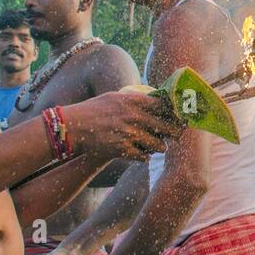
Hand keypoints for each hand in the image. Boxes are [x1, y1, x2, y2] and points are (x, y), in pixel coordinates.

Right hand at [63, 91, 183, 160]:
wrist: (74, 127)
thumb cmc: (94, 110)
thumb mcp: (115, 97)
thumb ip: (135, 100)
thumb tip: (154, 100)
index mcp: (134, 101)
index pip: (165, 106)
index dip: (176, 113)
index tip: (181, 117)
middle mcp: (135, 116)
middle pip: (167, 127)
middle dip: (174, 133)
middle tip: (177, 135)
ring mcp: (130, 134)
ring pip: (159, 145)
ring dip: (159, 147)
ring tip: (156, 146)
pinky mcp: (123, 150)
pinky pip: (145, 157)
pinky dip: (144, 156)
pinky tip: (141, 153)